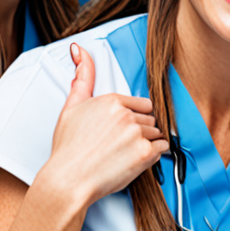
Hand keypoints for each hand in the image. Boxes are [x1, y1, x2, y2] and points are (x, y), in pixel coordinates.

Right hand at [39, 43, 169, 210]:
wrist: (67, 182)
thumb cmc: (68, 148)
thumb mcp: (72, 106)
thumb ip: (82, 76)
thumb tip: (78, 48)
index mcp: (112, 100)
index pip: (142, 104)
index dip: (133, 118)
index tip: (119, 130)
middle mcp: (126, 115)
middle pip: (149, 118)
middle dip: (139, 130)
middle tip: (118, 145)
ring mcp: (136, 133)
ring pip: (156, 132)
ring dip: (145, 142)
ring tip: (123, 153)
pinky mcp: (144, 153)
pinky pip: (162, 148)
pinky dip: (153, 155)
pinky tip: (134, 159)